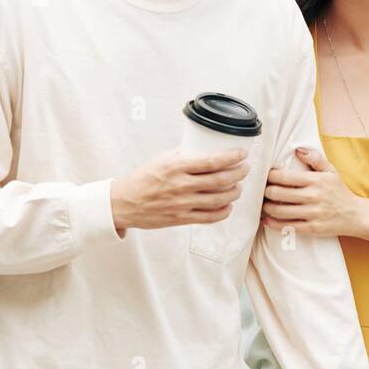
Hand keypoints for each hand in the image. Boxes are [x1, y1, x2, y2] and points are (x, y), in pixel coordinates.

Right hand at [109, 149, 248, 234]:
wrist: (123, 203)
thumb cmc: (143, 178)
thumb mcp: (162, 159)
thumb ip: (184, 155)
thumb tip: (206, 149)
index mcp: (176, 166)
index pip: (212, 161)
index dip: (232, 157)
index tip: (242, 154)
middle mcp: (181, 185)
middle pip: (220, 179)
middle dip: (239, 173)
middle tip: (245, 169)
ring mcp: (183, 203)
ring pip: (219, 199)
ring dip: (234, 192)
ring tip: (238, 187)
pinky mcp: (182, 218)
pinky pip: (210, 217)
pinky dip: (224, 211)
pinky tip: (228, 205)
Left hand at [261, 147, 368, 240]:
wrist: (355, 215)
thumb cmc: (339, 192)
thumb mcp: (331, 171)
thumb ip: (315, 159)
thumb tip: (298, 150)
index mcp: (316, 180)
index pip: (284, 176)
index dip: (270, 176)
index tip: (267, 176)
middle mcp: (314, 196)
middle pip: (277, 193)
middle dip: (265, 192)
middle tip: (263, 191)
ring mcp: (313, 214)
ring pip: (279, 211)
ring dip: (266, 207)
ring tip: (264, 204)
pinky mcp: (312, 228)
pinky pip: (286, 226)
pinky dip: (272, 223)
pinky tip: (267, 219)